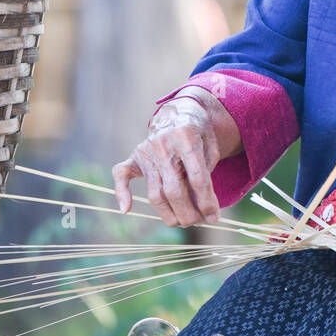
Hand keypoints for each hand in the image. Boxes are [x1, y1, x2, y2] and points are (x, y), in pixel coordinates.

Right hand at [112, 95, 221, 226]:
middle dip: (189, 212)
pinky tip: (126, 209)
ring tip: (185, 222)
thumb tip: (203, 206)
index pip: (197, 177)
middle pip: (174, 190)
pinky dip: (121, 192)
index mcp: (186, 136)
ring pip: (155, 193)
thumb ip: (207, 172)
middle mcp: (163, 144)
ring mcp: (147, 151)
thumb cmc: (199, 133)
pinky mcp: (135, 157)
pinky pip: (121, 174)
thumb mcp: (212, 145)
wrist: (178, 112)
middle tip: (199, 221)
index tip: (214, 216)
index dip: (206, 201)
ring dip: (169, 214)